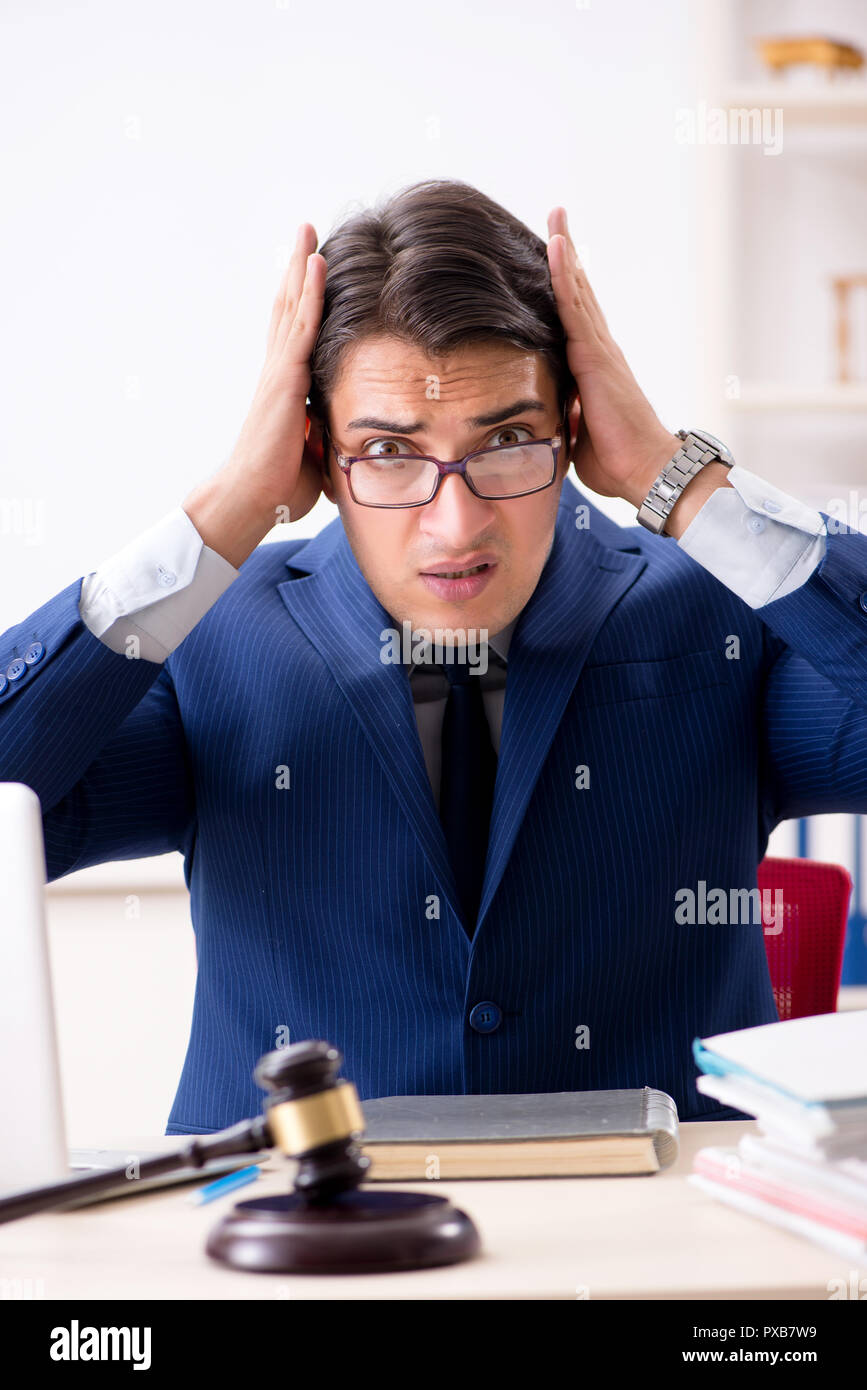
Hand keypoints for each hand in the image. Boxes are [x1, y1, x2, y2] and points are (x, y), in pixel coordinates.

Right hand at [183, 224, 326, 566]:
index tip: (313, 268)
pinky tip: (317, 265)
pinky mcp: (284, 379)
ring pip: (292, 307)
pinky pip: (301, 327)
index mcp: (286, 386)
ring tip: (307, 231)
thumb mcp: (317, 452)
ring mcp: (279, 371)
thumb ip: (331, 435)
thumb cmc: (281, 484)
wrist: (254, 499)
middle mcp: (279, 370)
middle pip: (289, 308)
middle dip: (298, 269)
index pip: (296, 332)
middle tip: (306, 231)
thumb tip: (353, 443)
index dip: (304, 298)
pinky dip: (310, 294)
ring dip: (301, 267)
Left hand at [546, 207, 679, 507]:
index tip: (554, 257)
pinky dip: (565, 276)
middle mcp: (600, 352)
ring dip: (566, 253)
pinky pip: (575, 308)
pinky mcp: (595, 356)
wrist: (646, 472)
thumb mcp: (577, 437)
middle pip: (580, 293)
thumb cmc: (617, 462)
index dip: (565, 287)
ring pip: (578, 291)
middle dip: (567, 256)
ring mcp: (599, 350)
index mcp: (594, 369)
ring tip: (557, 217)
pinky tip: (557, 247)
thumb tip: (548, 422)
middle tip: (557, 218)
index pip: (575, 319)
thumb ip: (564, 421)